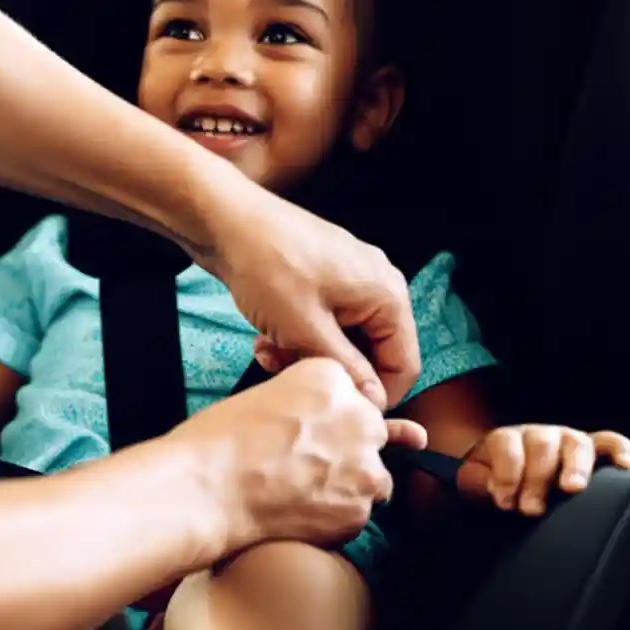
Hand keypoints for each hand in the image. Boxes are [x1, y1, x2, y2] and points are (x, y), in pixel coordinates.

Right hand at [167, 358, 428, 555]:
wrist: (205, 489)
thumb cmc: (219, 440)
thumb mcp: (264, 396)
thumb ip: (306, 403)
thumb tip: (333, 426)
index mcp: (332, 378)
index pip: (352, 395)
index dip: (330, 418)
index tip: (305, 433)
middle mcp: (360, 417)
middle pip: (373, 433)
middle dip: (350, 447)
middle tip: (306, 463)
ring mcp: (365, 466)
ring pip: (374, 477)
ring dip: (350, 483)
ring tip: (305, 491)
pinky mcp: (358, 510)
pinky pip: (359, 513)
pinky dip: (337, 516)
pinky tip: (301, 512)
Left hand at [201, 190, 419, 409]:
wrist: (226, 221)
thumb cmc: (269, 267)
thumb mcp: (307, 329)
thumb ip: (347, 368)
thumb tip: (374, 402)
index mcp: (387, 296)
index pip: (403, 366)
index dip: (374, 396)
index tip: (337, 408)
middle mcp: (377, 285)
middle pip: (370, 354)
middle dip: (330, 372)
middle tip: (291, 376)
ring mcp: (349, 279)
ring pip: (340, 341)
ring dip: (306, 356)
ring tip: (270, 355)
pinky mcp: (321, 278)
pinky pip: (321, 322)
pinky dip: (297, 336)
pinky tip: (264, 340)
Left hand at [457, 425, 629, 515]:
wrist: (513, 476)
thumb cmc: (496, 482)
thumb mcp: (477, 482)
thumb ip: (477, 482)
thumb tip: (488, 487)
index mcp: (507, 439)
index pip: (506, 444)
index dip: (504, 472)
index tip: (503, 501)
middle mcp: (539, 435)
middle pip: (541, 443)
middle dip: (536, 477)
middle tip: (531, 508)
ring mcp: (567, 440)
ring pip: (576, 443)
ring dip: (574, 466)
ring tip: (572, 488)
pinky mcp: (592, 451)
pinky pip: (611, 442)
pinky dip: (620, 450)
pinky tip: (625, 466)